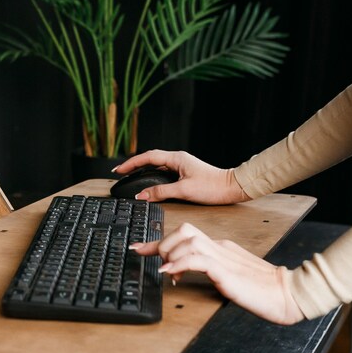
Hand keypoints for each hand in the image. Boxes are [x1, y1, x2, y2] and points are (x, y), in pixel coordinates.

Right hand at [113, 149, 251, 204]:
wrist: (231, 188)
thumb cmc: (212, 187)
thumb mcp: (184, 191)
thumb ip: (161, 192)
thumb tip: (142, 195)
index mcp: (177, 158)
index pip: (148, 157)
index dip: (132, 163)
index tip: (119, 170)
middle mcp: (178, 159)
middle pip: (150, 159)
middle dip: (134, 164)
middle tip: (121, 172)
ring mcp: (182, 165)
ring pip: (157, 165)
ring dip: (143, 169)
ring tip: (131, 175)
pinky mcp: (185, 172)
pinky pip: (164, 171)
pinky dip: (153, 175)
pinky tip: (149, 181)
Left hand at [132, 223, 305, 324]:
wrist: (288, 294)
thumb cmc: (262, 290)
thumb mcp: (228, 278)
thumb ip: (209, 271)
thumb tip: (183, 274)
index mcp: (220, 247)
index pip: (185, 235)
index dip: (158, 242)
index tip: (139, 248)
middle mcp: (219, 247)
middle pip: (183, 230)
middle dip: (163, 245)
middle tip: (159, 265)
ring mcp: (223, 256)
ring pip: (186, 239)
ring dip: (170, 254)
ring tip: (169, 272)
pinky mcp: (225, 271)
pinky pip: (196, 259)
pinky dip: (179, 264)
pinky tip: (172, 274)